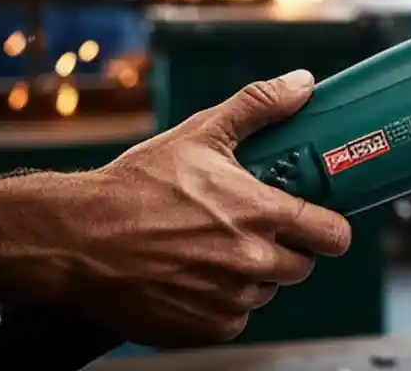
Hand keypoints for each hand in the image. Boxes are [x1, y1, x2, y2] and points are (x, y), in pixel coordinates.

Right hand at [60, 70, 348, 345]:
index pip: (333, 234)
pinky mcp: (206, 328)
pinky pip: (235, 318)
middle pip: (303, 266)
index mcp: (261, 213)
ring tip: (212, 249)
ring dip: (251, 275)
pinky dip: (222, 302)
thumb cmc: (135, 186)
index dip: (329, 227)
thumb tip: (303, 83)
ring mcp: (230, 299)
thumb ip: (259, 106)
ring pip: (266, 291)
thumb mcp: (201, 134)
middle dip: (286, 248)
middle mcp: (251, 262)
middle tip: (252, 230)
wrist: (76, 239)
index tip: (316, 221)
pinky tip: (193, 276)